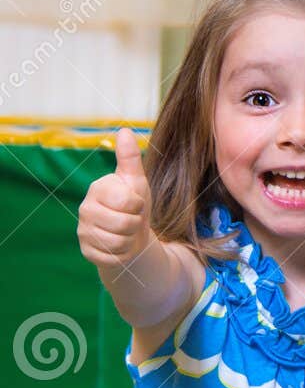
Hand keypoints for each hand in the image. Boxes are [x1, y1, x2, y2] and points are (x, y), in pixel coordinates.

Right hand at [78, 128, 153, 267]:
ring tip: (126, 232)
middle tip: (131, 219)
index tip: (135, 203)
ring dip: (129, 239)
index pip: (127, 201)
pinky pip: (111, 257)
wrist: (131, 235)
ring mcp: (83, 231)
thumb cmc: (134, 204)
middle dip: (136, 224)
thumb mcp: (137, 180)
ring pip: (118, 242)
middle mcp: (85, 209)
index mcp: (98, 189)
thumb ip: (130, 158)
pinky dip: (122, 254)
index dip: (138, 204)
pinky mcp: (86, 251)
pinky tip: (119, 245)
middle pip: (124, 223)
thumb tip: (126, 130)